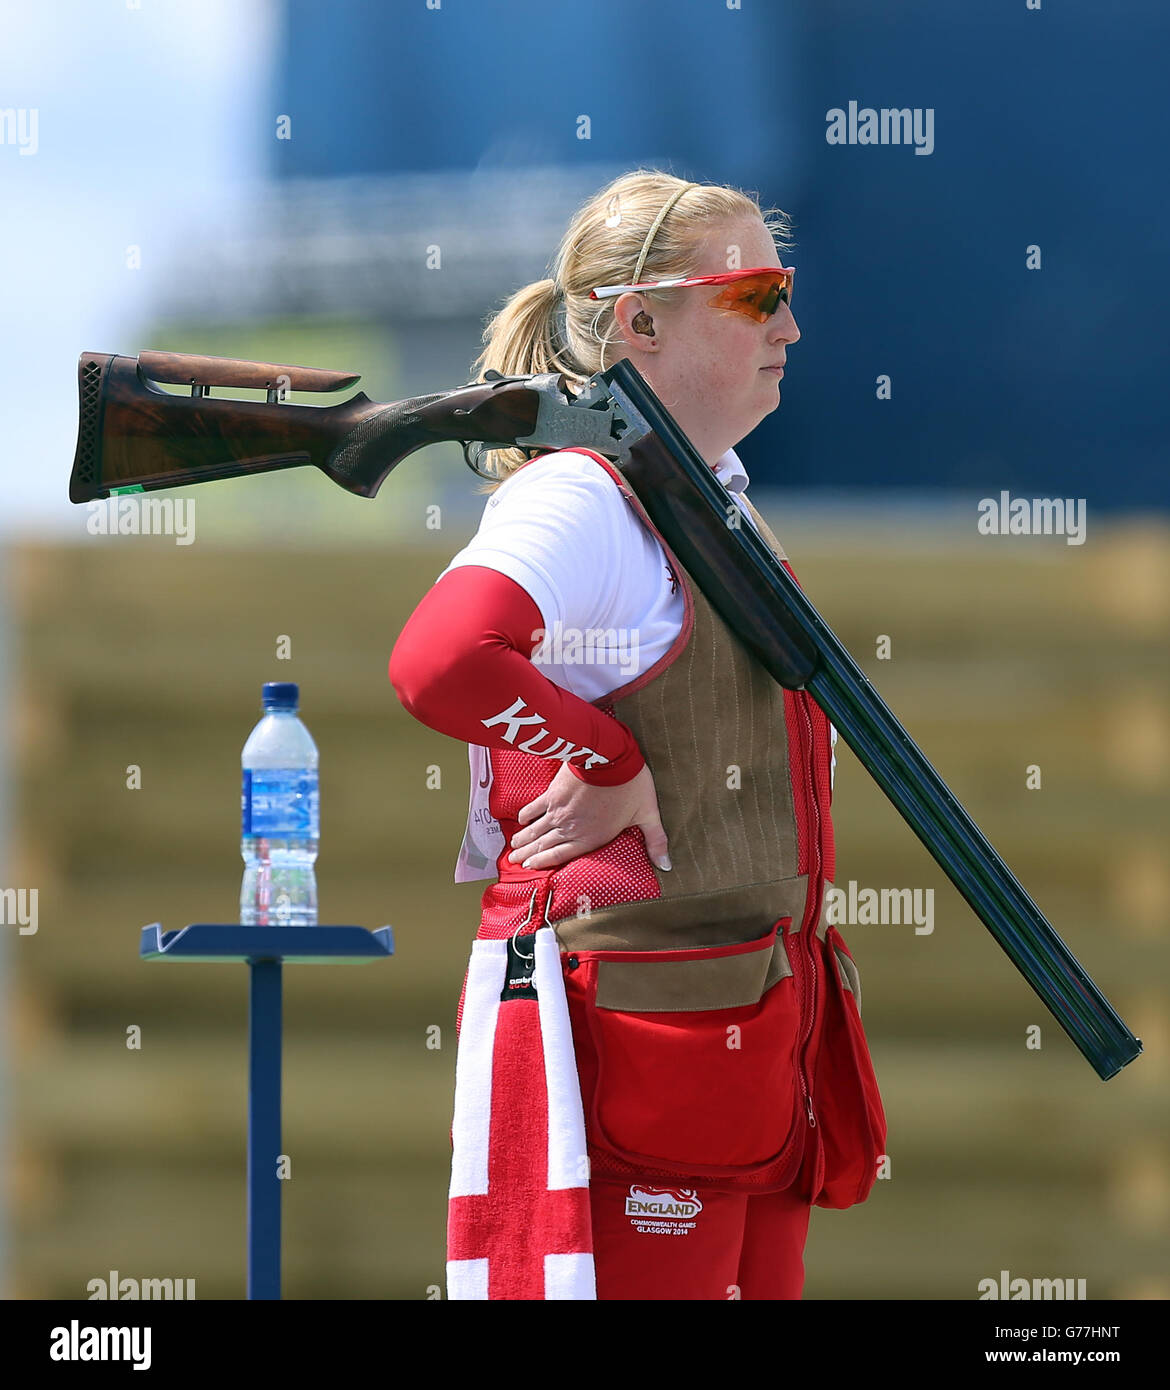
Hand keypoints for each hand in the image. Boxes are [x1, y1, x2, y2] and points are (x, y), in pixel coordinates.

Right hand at [507, 760, 671, 871]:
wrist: (610, 757)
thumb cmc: (631, 786)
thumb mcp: (647, 814)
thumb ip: (655, 841)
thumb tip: (667, 865)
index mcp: (591, 838)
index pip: (561, 856)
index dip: (544, 864)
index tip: (529, 870)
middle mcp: (570, 828)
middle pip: (543, 845)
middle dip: (528, 856)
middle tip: (514, 862)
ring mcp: (558, 811)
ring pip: (536, 830)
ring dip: (524, 840)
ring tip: (513, 849)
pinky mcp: (553, 793)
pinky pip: (535, 808)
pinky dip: (526, 816)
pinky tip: (520, 821)